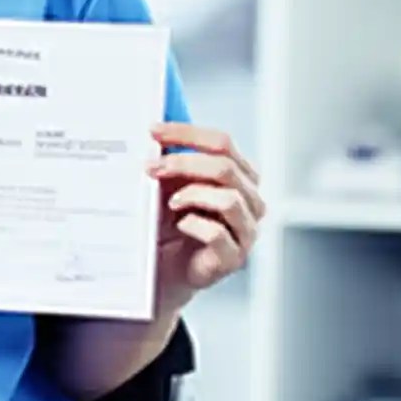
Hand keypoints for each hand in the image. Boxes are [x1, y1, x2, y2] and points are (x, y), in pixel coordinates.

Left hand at [148, 123, 266, 314]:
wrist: (163, 269)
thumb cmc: (169, 221)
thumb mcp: (169, 185)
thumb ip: (170, 161)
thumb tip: (151, 134)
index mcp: (240, 176)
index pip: (223, 143)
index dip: (187, 133)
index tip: (153, 131)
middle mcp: (250, 201)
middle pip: (225, 168)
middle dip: (183, 163)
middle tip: (150, 167)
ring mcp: (246, 231)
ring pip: (230, 199)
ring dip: (192, 194)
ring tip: (169, 201)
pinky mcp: (233, 258)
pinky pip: (219, 235)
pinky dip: (195, 225)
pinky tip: (179, 225)